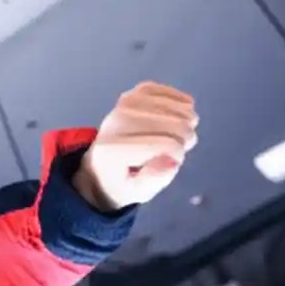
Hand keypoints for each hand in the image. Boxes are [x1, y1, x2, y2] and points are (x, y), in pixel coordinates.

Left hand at [76, 81, 198, 210]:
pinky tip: (170, 121)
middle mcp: (117, 121)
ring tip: (165, 138)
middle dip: (183, 142)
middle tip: (166, 153)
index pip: (169, 146)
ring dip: (184, 126)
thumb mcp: (136, 192)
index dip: (178, 158)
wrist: (101, 164)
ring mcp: (126, 103)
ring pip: (183, 110)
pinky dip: (182, 108)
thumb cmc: (122, 181)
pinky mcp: (135, 93)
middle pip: (179, 126)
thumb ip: (153, 180)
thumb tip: (171, 160)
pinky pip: (176, 95)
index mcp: (113, 150)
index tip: (165, 165)